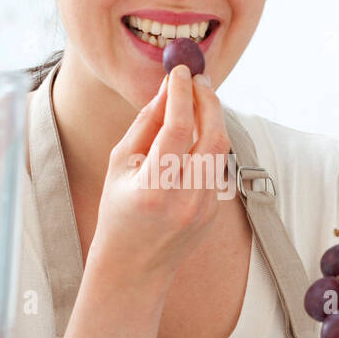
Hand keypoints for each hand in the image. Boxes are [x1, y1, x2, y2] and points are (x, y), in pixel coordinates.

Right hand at [88, 65, 231, 290]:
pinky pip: (217, 165)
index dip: (181, 94)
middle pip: (213, 135)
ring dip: (212, 117)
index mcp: (153, 188)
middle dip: (207, 99)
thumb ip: (145, 125)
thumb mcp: (119, 165)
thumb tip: (167, 89)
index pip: (178, 128)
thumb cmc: (118, 211)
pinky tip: (195, 132)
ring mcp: (205, 208)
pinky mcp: (216, 210)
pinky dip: (208, 142)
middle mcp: (185, 199)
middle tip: (197, 78)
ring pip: (221, 148)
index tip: (179, 71)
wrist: (134, 267)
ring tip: (196, 98)